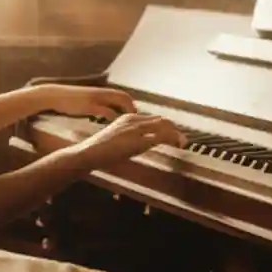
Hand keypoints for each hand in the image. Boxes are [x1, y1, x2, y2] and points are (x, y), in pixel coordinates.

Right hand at [44, 84, 136, 119]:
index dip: (130, 105)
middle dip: (131, 109)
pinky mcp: (90, 106)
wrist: (55, 95)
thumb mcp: (86, 100)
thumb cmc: (69, 100)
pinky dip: (112, 119)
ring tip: (126, 125)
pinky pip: (107, 112)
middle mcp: (102, 93)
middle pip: (124, 97)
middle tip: (134, 122)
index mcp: (101, 91)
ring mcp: (97, 98)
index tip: (133, 117)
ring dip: (125, 113)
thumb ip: (96, 104)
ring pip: (119, 102)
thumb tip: (104, 114)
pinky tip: (111, 127)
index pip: (123, 95)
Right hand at [71, 113, 186, 168]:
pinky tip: (178, 145)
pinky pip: (161, 137)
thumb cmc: (98, 151)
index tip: (174, 135)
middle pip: (162, 120)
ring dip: (176, 134)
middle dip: (174, 129)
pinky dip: (173, 139)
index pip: (153, 119)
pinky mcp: (138, 140)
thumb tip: (143, 144)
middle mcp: (133, 119)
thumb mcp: (117, 140)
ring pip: (164, 126)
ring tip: (183, 143)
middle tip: (182, 140)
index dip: (166, 127)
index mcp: (128, 117)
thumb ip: (129, 139)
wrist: (88, 153)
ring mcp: (136, 129)